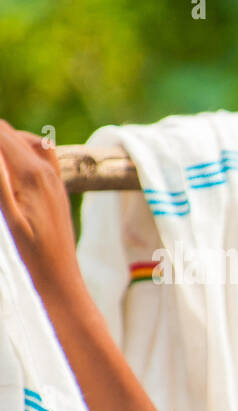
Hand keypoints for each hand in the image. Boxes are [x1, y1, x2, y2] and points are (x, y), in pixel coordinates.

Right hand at [0, 120, 84, 301]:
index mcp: (33, 173)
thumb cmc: (31, 254)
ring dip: (1, 141)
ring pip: (22, 140)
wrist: (60, 278)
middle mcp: (47, 169)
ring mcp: (54, 178)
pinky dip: (18, 148)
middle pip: (7, 132)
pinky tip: (7, 162)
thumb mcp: (8, 216)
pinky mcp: (55, 188)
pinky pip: (39, 154)